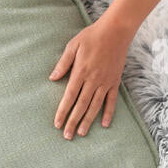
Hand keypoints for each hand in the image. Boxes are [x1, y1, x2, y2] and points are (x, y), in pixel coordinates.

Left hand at [49, 17, 135, 139]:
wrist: (115, 32)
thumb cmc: (91, 37)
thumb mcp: (73, 46)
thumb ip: (63, 63)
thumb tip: (52, 78)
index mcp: (80, 72)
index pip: (69, 96)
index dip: (63, 111)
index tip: (57, 123)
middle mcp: (93, 80)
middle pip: (81, 105)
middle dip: (73, 121)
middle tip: (67, 136)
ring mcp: (105, 82)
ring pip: (95, 106)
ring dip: (88, 121)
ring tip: (81, 133)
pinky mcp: (115, 82)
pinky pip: (111, 101)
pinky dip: (108, 113)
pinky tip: (104, 124)